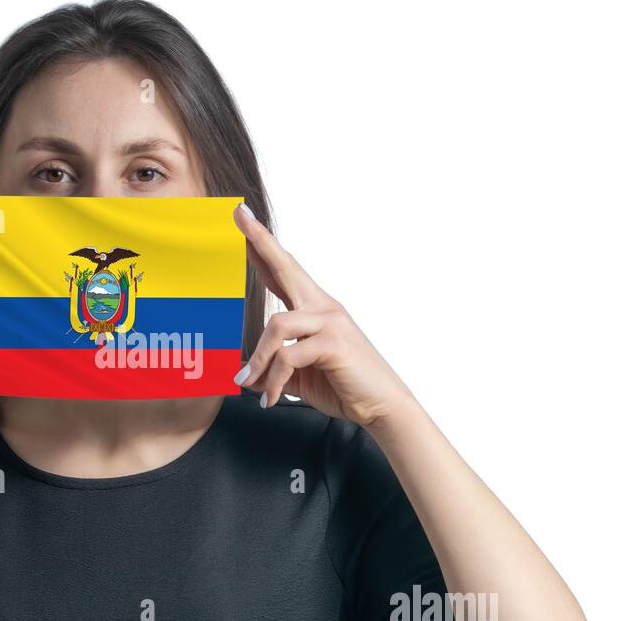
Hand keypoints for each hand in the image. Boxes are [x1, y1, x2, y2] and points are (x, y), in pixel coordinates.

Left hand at [232, 202, 415, 428]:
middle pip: (286, 267)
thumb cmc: (345, 386)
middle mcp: (324, 308)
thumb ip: (272, 371)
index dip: (263, 246)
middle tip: (238, 213)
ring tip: (247, 383)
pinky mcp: (333, 342)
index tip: (244, 218)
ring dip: (258, 359)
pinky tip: (271, 399)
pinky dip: (273, 380)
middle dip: (260, 241)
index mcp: (315, 309)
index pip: (283, 271)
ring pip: (276, 325)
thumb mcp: (299, 378)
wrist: (383, 407)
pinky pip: (288, 356)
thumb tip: (243, 376)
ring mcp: (331, 322)